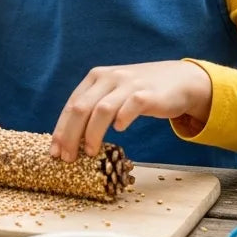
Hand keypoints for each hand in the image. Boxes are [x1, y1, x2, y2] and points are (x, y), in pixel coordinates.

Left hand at [50, 60, 212, 161]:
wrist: (181, 80)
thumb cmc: (142, 91)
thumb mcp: (114, 93)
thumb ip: (95, 108)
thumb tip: (72, 140)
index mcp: (96, 78)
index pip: (71, 105)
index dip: (61, 130)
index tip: (55, 153)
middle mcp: (109, 77)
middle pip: (81, 109)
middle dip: (70, 136)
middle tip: (68, 159)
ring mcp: (128, 84)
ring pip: (101, 110)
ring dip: (92, 134)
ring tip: (90, 152)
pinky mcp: (147, 93)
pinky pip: (130, 107)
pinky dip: (122, 119)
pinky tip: (120, 130)